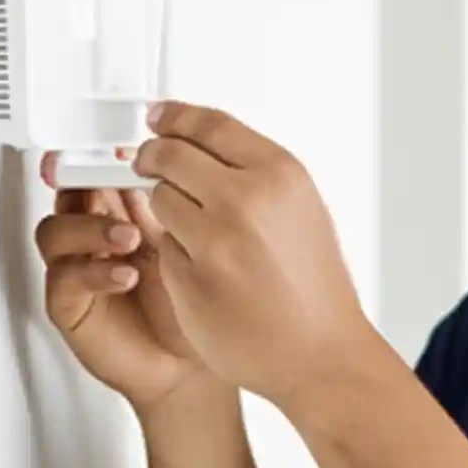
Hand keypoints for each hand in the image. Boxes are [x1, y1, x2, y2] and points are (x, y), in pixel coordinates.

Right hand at [34, 149, 219, 411]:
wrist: (190, 363)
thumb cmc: (194, 301)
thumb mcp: (193, 240)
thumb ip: (178, 201)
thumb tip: (186, 153)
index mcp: (124, 210)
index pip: (101, 170)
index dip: (106, 153)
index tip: (120, 145)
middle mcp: (96, 235)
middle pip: (69, 191)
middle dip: (83, 179)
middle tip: (107, 175)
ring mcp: (80, 267)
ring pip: (55, 230)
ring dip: (91, 226)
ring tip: (130, 236)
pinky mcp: (70, 304)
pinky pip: (64, 278)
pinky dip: (95, 271)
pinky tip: (128, 275)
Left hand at [131, 102, 377, 405]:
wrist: (320, 351)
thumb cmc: (317, 287)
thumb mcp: (302, 208)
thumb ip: (257, 175)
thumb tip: (208, 148)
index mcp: (279, 175)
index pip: (208, 125)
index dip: (175, 116)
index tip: (159, 117)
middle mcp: (244, 200)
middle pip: (170, 154)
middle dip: (152, 156)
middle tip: (147, 161)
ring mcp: (212, 240)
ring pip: (158, 199)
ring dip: (165, 207)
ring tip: (195, 229)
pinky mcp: (187, 277)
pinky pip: (163, 246)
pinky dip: (174, 251)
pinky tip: (204, 268)